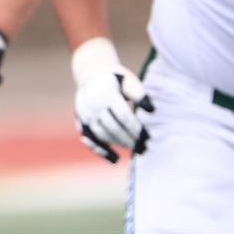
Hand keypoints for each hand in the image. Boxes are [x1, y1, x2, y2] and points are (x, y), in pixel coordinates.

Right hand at [71, 38, 151, 162]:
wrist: (91, 74)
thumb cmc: (117, 79)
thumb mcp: (130, 81)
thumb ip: (141, 94)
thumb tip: (152, 110)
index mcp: (107, 94)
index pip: (124, 116)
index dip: (137, 129)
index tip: (148, 138)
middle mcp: (94, 106)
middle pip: (113, 128)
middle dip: (130, 141)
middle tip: (144, 149)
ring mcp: (86, 115)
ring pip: (102, 136)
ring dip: (119, 145)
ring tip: (135, 149)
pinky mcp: (81, 122)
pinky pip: (90, 140)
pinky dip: (101, 151)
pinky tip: (115, 159)